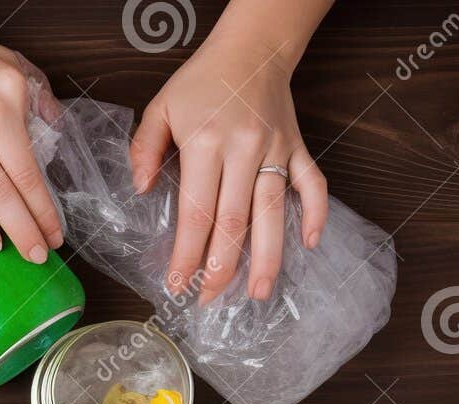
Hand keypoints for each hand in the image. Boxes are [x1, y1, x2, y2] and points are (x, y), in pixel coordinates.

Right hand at [0, 7, 62, 261]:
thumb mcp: (8, 64)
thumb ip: (38, 97)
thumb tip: (57, 135)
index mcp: (7, 92)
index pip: (31, 162)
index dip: (46, 204)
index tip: (57, 231)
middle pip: (12, 182)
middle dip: (32, 225)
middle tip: (43, 252)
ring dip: (8, 228)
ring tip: (22, 252)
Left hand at [131, 35, 328, 303]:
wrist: (252, 48)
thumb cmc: (201, 81)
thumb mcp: (160, 107)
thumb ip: (145, 149)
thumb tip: (141, 190)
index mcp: (207, 144)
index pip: (196, 212)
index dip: (187, 253)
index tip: (177, 283)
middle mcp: (244, 151)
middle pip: (235, 221)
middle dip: (222, 266)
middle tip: (210, 300)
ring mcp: (277, 150)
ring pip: (274, 212)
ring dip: (268, 256)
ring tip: (258, 292)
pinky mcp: (298, 147)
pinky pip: (313, 184)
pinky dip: (316, 213)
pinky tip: (311, 244)